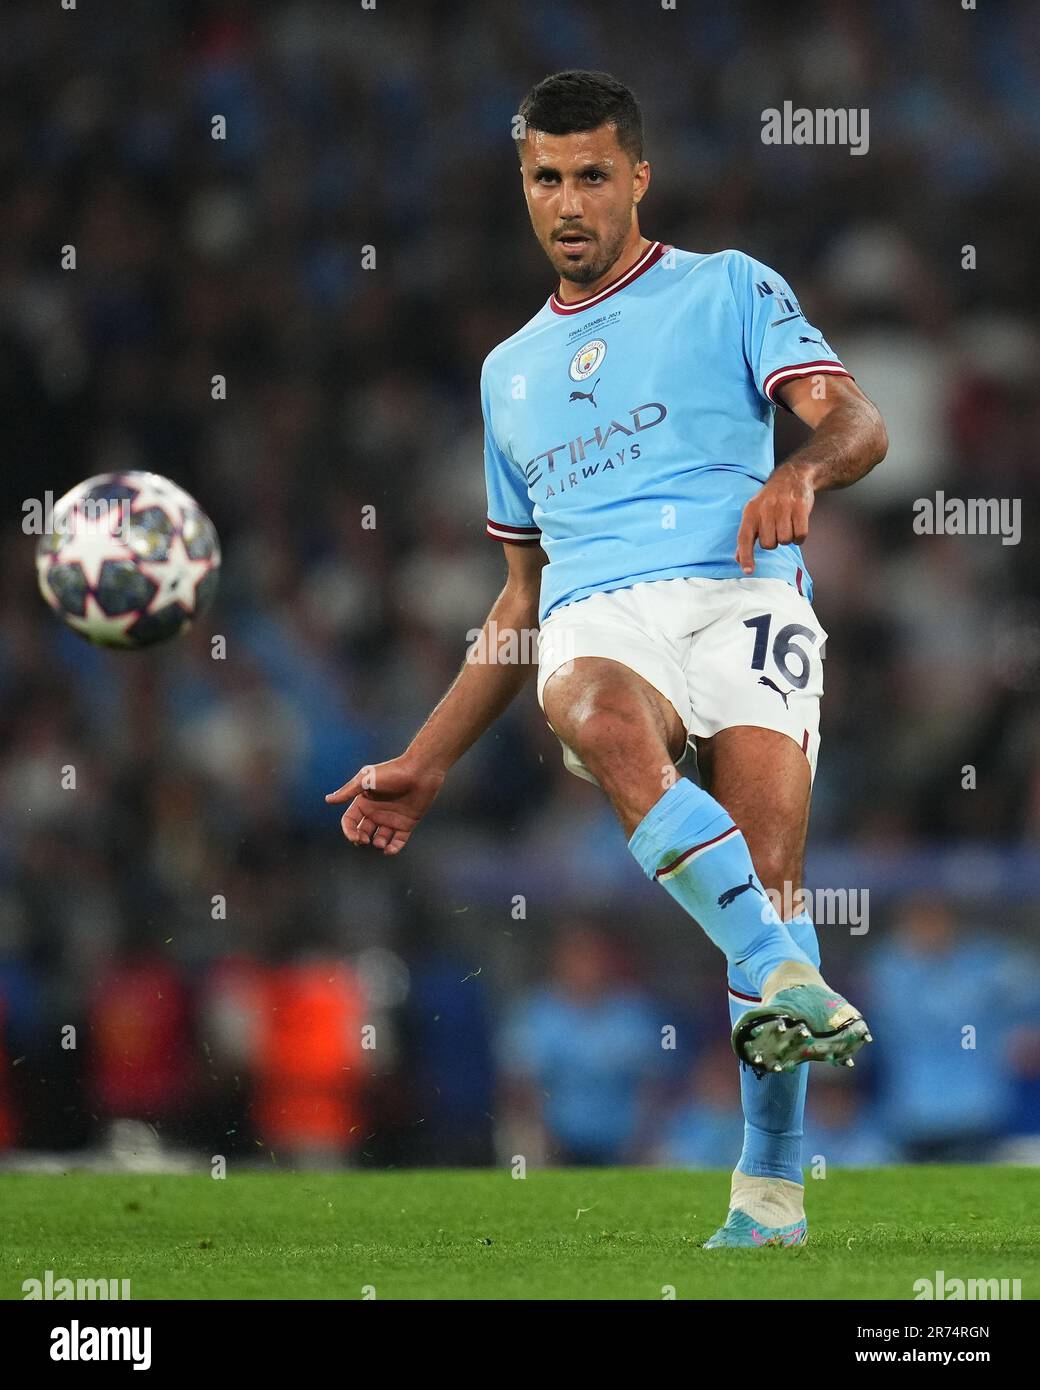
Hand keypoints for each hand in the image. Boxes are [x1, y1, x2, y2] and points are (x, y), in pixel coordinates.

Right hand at [325, 755, 444, 854]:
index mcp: (364, 802)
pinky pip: (398, 841)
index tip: (355, 837)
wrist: (420, 771)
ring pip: (379, 839)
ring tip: (380, 843)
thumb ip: (348, 791)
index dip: (349, 831)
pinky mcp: (406, 824)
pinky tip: (389, 850)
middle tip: (365, 840)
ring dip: (377, 844)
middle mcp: (376, 812)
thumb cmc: (392, 772)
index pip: (350, 821)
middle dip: (361, 839)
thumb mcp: (366, 779)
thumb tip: (328, 800)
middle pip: (362, 832)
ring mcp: (391, 819)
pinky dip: (393, 849)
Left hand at [735, 461, 814, 574]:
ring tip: (787, 525)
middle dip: (774, 542)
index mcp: (750, 512)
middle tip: (777, 529)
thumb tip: (737, 559)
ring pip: (785, 541)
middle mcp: (765, 509)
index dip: (746, 555)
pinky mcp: (800, 507)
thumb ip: (746, 536)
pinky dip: (800, 537)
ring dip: (788, 538)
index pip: (744, 537)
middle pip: (768, 544)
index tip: (748, 571)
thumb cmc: (771, 500)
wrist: (792, 477)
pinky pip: (800, 535)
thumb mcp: (753, 513)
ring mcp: (783, 507)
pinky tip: (797, 526)